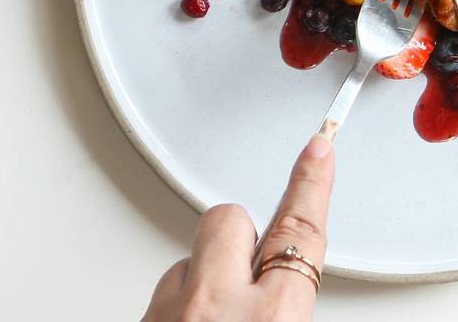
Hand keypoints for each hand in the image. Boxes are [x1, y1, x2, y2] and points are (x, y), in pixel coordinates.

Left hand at [142, 134, 334, 321]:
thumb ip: (290, 308)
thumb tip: (286, 289)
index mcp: (271, 317)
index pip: (299, 230)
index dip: (310, 183)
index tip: (318, 152)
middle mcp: (214, 305)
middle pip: (231, 220)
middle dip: (241, 238)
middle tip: (247, 286)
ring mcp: (168, 312)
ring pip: (189, 259)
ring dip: (204, 282)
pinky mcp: (140, 319)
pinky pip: (161, 293)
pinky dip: (176, 308)